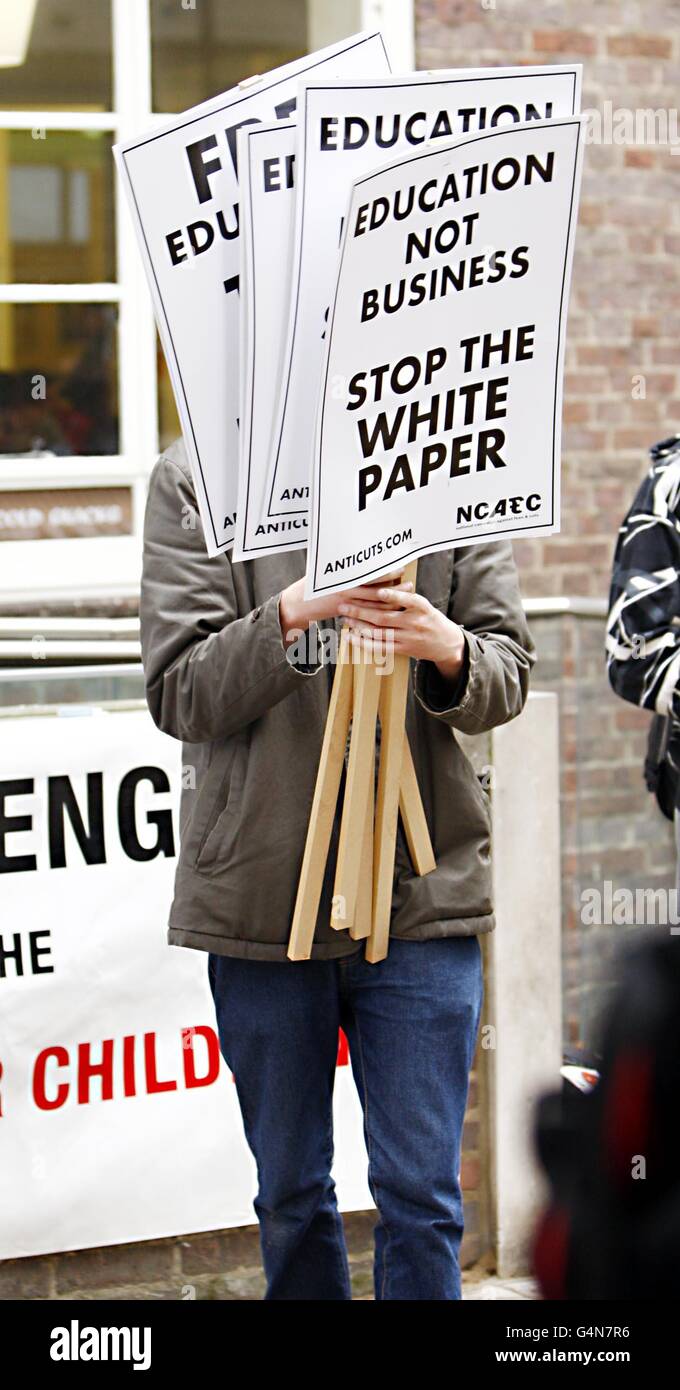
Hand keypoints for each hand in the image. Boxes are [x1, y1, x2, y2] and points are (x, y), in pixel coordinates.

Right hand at [278, 571, 404, 646]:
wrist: (297, 605)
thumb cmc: (311, 585)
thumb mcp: (325, 571)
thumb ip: (343, 566)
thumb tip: (358, 555)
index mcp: (343, 576)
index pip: (369, 573)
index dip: (387, 571)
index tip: (400, 568)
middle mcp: (345, 589)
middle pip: (376, 589)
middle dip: (394, 588)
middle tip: (409, 585)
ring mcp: (345, 603)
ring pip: (373, 603)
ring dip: (391, 601)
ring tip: (404, 598)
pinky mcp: (344, 614)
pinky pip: (365, 616)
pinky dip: (379, 614)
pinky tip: (389, 612)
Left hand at [337, 583, 466, 684]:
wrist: (447, 643)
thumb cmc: (431, 619)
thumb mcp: (424, 605)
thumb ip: (406, 597)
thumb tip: (381, 585)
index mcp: (421, 607)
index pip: (407, 599)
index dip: (393, 595)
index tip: (378, 591)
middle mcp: (414, 622)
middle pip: (383, 617)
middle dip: (361, 611)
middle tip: (344, 604)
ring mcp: (408, 637)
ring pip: (379, 632)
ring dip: (359, 625)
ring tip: (344, 618)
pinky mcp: (404, 650)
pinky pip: (381, 647)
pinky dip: (364, 643)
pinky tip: (352, 637)